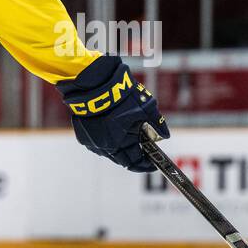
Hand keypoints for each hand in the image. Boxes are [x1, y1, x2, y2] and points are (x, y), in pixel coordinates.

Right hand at [56, 55, 169, 171]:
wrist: (96, 82)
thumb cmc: (121, 96)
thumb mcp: (145, 108)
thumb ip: (157, 124)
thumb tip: (164, 135)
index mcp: (117, 143)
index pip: (134, 163)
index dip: (145, 164)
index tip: (153, 163)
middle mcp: (103, 146)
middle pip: (122, 159)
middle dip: (134, 155)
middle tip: (144, 150)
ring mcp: (91, 141)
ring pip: (109, 151)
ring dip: (120, 148)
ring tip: (130, 137)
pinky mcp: (83, 134)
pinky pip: (98, 143)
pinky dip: (108, 140)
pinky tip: (114, 130)